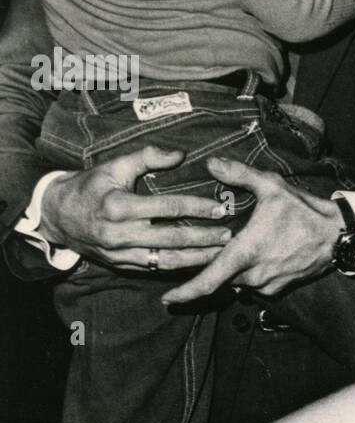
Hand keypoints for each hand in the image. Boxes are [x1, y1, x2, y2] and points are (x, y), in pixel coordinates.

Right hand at [37, 146, 231, 272]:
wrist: (57, 216)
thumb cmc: (89, 186)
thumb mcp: (113, 166)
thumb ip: (147, 157)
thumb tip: (180, 154)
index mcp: (120, 207)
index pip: (168, 207)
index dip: (197, 208)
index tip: (220, 208)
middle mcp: (121, 234)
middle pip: (172, 238)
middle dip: (204, 238)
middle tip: (229, 234)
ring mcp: (121, 254)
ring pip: (167, 260)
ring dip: (197, 258)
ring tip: (221, 253)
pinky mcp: (122, 265)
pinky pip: (156, 268)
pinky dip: (179, 267)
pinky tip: (199, 263)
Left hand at [160, 155, 343, 304]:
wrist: (339, 235)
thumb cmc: (304, 211)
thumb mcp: (272, 186)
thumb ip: (239, 174)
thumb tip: (211, 163)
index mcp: (246, 253)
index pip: (207, 282)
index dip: (184, 293)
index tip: (166, 299)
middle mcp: (254, 275)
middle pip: (219, 279)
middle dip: (206, 270)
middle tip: (196, 256)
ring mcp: (268, 284)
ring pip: (237, 281)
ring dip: (230, 269)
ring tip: (232, 250)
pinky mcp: (280, 288)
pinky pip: (255, 283)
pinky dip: (248, 273)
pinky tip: (254, 255)